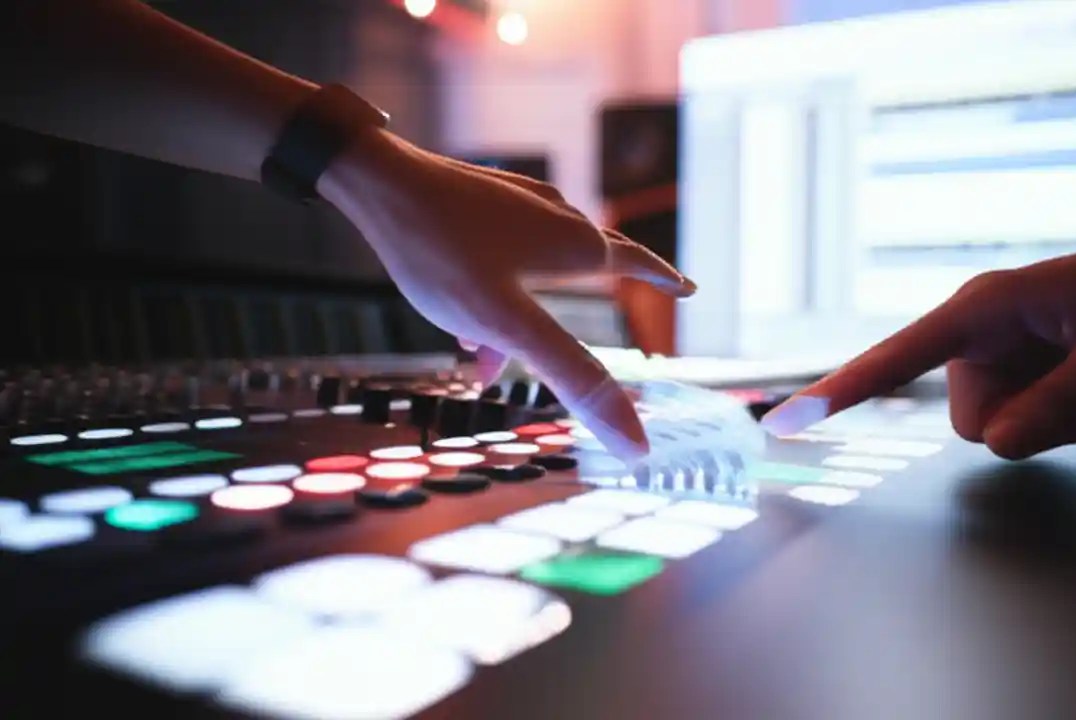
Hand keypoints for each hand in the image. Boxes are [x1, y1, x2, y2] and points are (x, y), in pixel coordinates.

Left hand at [320, 129, 694, 461]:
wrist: (374, 180)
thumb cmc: (444, 254)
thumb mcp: (511, 327)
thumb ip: (574, 379)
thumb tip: (637, 443)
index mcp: (576, 245)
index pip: (636, 262)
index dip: (663, 280)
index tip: (688, 288)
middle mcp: (554, 216)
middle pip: (594, 256)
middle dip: (606, 286)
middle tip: (635, 288)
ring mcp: (513, 204)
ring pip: (540, 260)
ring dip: (532, 305)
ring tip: (496, 354)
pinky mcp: (473, 200)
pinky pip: (498, 252)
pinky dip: (494, 289)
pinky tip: (458, 315)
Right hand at [761, 209, 1075, 458]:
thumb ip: (1063, 396)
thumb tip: (1000, 443)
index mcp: (992, 304)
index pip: (899, 354)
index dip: (842, 388)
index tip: (786, 420)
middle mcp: (990, 330)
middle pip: (969, 418)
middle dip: (1030, 422)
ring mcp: (1014, 354)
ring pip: (1003, 429)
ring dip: (1061, 422)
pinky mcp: (1038, 373)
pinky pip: (1032, 428)